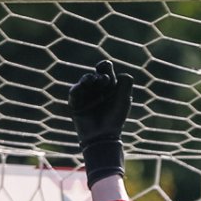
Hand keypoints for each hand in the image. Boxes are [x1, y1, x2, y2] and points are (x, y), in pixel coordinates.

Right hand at [67, 59, 132, 184]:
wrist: (103, 135)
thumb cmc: (115, 118)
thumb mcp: (123, 101)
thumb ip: (125, 86)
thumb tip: (123, 73)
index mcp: (109, 86)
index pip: (106, 71)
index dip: (105, 66)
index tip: (106, 65)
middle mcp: (97, 88)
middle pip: (95, 75)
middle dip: (99, 75)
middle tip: (104, 79)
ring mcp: (86, 95)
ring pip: (84, 81)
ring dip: (87, 79)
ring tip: (92, 80)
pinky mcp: (76, 103)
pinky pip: (74, 93)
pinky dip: (77, 90)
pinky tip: (81, 89)